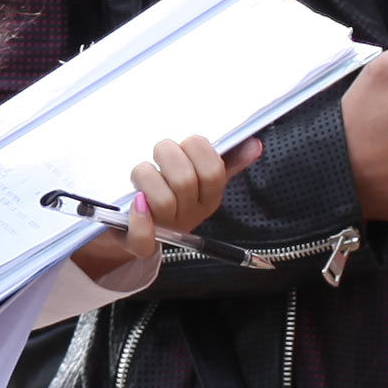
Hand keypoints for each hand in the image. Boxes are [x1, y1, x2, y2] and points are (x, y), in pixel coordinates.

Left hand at [79, 131, 251, 292]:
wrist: (134, 228)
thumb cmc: (171, 194)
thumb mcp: (200, 179)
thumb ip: (229, 162)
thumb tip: (254, 144)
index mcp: (209, 198)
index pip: (213, 171)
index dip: (197, 148)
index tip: (186, 144)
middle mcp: (190, 216)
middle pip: (185, 181)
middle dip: (167, 155)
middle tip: (159, 153)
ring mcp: (166, 230)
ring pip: (162, 200)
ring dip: (145, 175)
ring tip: (141, 174)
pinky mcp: (139, 244)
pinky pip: (144, 238)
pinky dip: (139, 221)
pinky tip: (137, 202)